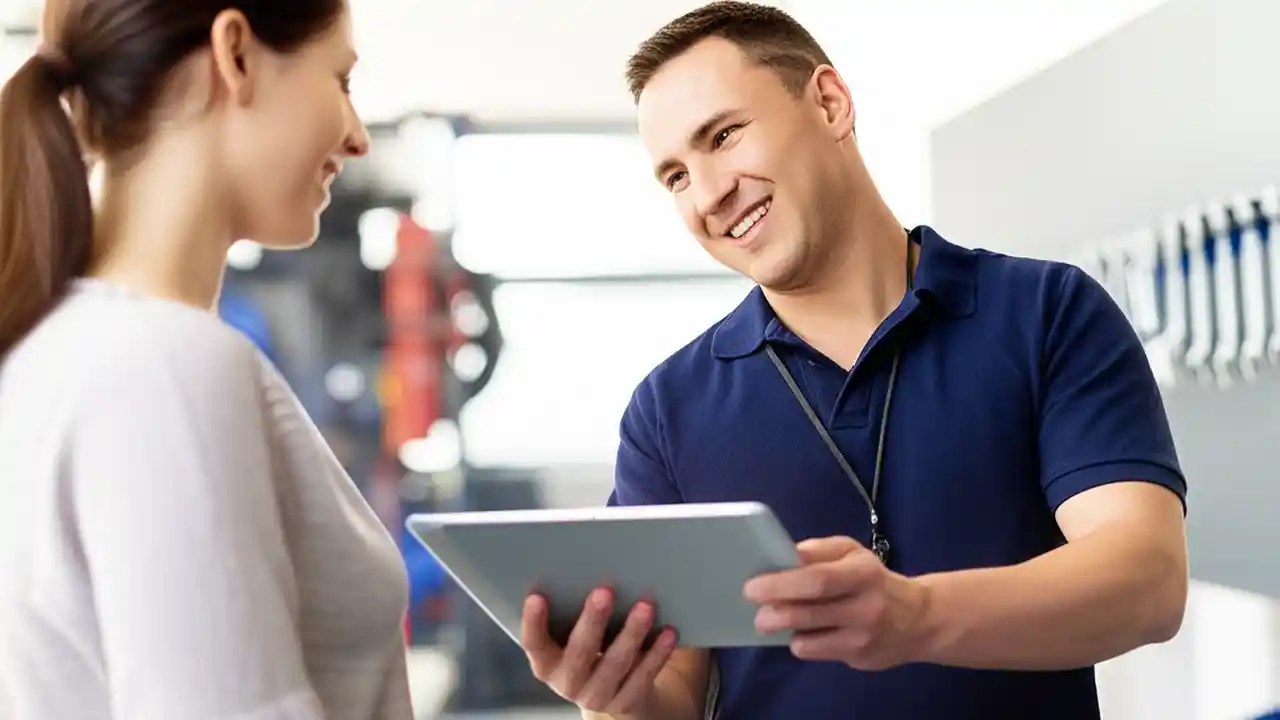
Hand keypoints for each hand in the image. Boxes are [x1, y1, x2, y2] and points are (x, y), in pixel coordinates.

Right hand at [521, 587, 678, 715]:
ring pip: (615, 664)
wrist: (617, 690)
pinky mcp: (625, 703)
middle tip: (605, 590)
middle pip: (579, 652)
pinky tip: (668, 633)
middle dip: (593, 620)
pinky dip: (657, 653)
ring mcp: (596, 697)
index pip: (534, 643)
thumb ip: (575, 611)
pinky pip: (643, 677)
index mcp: (546, 662)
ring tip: (646, 606)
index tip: (537, 596)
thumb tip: (591, 567)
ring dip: (632, 633)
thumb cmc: (592, 646)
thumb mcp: (576, 634)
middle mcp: (567, 683)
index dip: (533, 622)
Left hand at [743, 536, 932, 670]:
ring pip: (808, 638)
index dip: (780, 584)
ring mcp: (863, 636)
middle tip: (756, 611)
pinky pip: (816, 653)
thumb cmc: (873, 580)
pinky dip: (801, 643)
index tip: (753, 586)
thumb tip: (783, 555)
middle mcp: (866, 606)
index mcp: (862, 572)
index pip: (817, 579)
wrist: (919, 620)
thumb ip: (818, 551)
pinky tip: (803, 633)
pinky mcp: (859, 659)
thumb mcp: (852, 553)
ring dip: (782, 630)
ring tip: (771, 621)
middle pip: (808, 612)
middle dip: (774, 612)